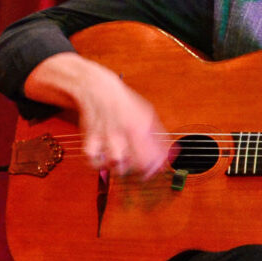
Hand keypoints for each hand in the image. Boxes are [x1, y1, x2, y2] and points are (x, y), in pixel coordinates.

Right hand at [22, 51, 170, 178]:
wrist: (97, 89)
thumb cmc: (124, 102)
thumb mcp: (148, 113)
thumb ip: (160, 134)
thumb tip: (171, 153)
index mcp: (140, 126)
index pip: (152, 157)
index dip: (154, 169)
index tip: (153, 171)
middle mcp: (123, 132)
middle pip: (135, 164)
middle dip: (138, 171)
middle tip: (139, 170)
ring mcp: (106, 136)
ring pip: (115, 164)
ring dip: (119, 168)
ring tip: (122, 164)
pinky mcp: (90, 138)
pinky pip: (93, 160)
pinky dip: (98, 164)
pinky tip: (103, 160)